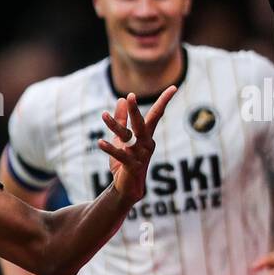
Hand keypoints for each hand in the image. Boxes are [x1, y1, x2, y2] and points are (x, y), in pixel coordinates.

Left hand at [98, 86, 176, 203]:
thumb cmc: (126, 161)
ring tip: (103, 115)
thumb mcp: (122, 139)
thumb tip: (122, 99)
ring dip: (114, 126)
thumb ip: (122, 120)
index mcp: (147, 135)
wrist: (127, 187)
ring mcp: (140, 155)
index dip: (164, 101)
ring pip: (127, 137)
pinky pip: (120, 155)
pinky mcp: (132, 166)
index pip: (156, 115)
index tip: (174, 87)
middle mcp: (146, 143)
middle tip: (130, 96)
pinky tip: (100, 142)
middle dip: (135, 110)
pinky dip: (110, 149)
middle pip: (142, 124)